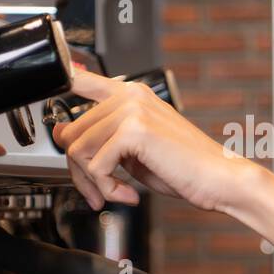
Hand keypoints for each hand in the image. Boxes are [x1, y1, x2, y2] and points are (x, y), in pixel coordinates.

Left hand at [53, 68, 256, 212]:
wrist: (219, 179)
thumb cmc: (184, 167)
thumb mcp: (134, 151)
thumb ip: (102, 139)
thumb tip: (62, 134)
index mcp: (131, 94)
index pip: (79, 79)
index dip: (56, 86)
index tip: (54, 111)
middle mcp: (129, 95)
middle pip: (72, 131)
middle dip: (80, 170)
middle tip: (99, 190)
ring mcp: (131, 110)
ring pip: (78, 150)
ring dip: (93, 183)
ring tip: (115, 193)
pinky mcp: (134, 131)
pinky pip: (95, 166)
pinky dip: (107, 189)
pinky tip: (127, 194)